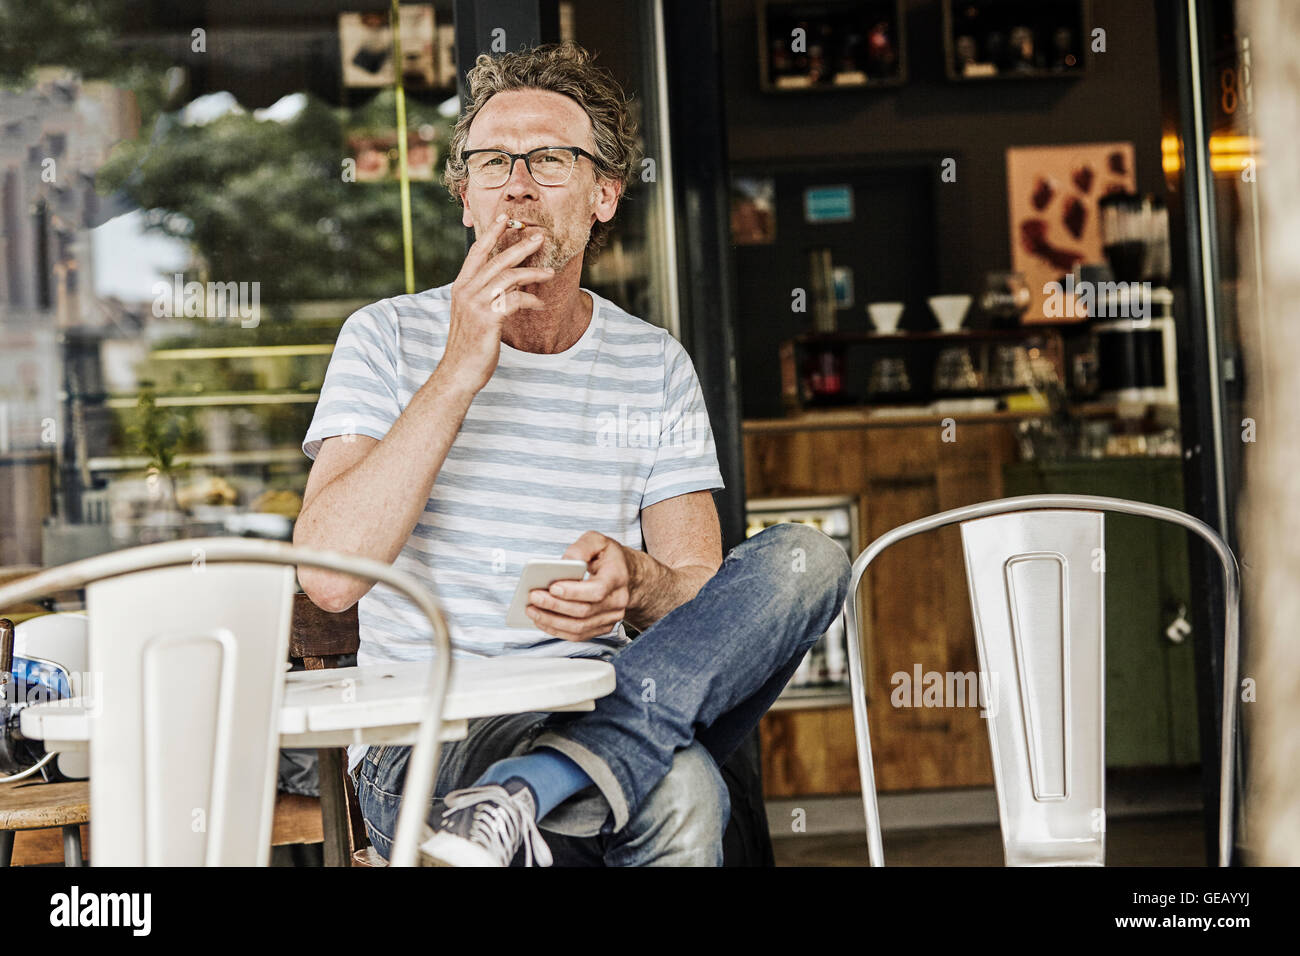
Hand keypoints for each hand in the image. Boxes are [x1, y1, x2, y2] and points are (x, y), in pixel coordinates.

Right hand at [440, 213, 555, 395]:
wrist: (458, 372)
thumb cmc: (469, 345)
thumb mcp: (473, 314)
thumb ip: (485, 295)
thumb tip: (509, 281)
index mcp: (461, 287)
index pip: (477, 252)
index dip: (492, 233)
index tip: (507, 219)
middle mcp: (466, 291)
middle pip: (496, 259)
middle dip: (520, 245)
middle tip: (539, 236)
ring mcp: (476, 304)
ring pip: (509, 276)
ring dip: (533, 272)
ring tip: (550, 273)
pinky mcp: (488, 319)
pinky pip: (515, 300)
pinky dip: (531, 300)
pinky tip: (539, 305)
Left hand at [525, 531, 630, 640]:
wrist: (627, 574)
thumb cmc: (608, 557)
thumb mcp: (597, 541)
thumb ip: (581, 547)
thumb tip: (564, 562)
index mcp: (617, 577)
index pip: (596, 591)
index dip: (573, 592)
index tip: (552, 587)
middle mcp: (617, 601)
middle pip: (583, 611)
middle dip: (555, 606)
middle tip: (533, 597)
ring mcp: (611, 617)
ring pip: (579, 627)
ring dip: (552, 621)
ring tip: (532, 610)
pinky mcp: (602, 627)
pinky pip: (578, 635)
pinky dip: (558, 630)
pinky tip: (542, 620)